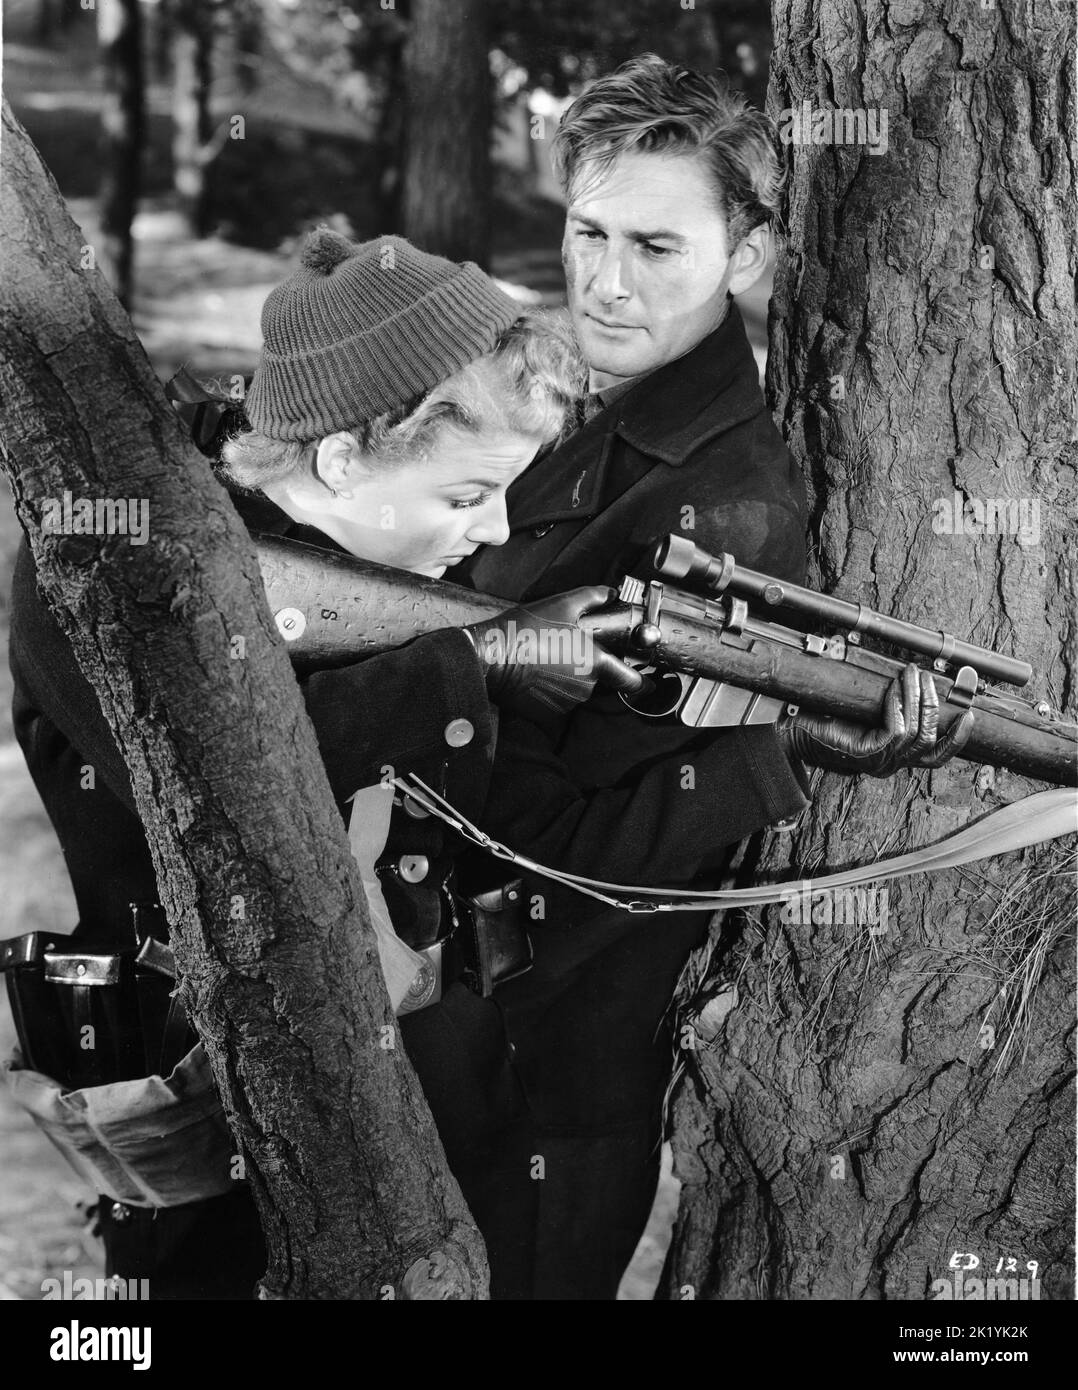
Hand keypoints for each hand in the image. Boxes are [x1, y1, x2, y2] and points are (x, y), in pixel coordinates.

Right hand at [462, 587, 643, 719]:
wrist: (491, 656)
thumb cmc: (526, 629)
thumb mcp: (562, 604)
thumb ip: (593, 597)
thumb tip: (612, 593)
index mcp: (595, 662)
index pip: (630, 680)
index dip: (640, 682)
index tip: (644, 683)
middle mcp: (585, 687)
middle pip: (597, 682)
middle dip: (587, 670)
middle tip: (564, 652)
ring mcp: (566, 703)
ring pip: (576, 693)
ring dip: (568, 681)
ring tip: (546, 662)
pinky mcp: (546, 715)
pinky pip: (557, 705)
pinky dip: (551, 694)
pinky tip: (536, 677)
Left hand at [778, 663, 974, 776]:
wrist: (792, 736)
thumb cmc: (824, 723)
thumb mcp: (863, 716)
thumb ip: (888, 708)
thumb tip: (909, 679)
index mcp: (894, 758)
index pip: (936, 756)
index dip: (957, 738)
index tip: (970, 715)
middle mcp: (891, 765)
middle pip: (930, 740)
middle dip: (934, 704)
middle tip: (927, 676)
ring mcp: (881, 762)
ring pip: (916, 732)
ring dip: (917, 699)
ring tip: (913, 674)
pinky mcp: (868, 755)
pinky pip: (895, 729)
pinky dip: (897, 706)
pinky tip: (892, 688)